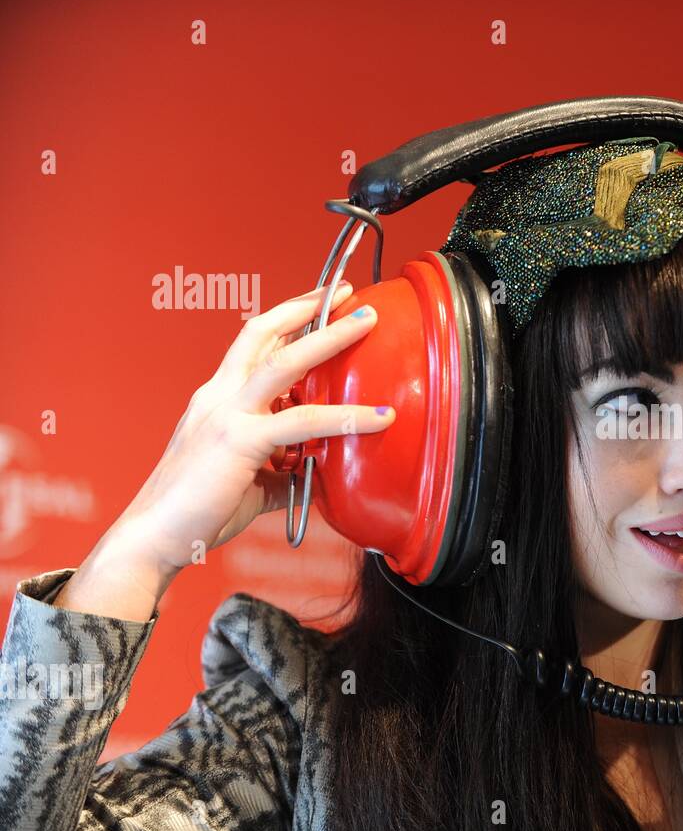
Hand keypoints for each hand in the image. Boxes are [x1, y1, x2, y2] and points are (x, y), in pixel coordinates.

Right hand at [107, 281, 395, 580]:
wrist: (156, 539)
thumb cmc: (198, 512)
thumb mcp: (252, 483)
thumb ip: (286, 470)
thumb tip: (320, 471)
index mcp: (217, 400)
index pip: (252, 345)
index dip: (286, 319)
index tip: (318, 303)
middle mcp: (218, 396)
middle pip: (263, 333)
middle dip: (306, 306)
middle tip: (346, 291)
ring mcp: (227, 414)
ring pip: (285, 361)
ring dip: (329, 337)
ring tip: (367, 321)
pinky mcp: (240, 441)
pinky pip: (304, 421)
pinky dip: (346, 416)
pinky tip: (379, 417)